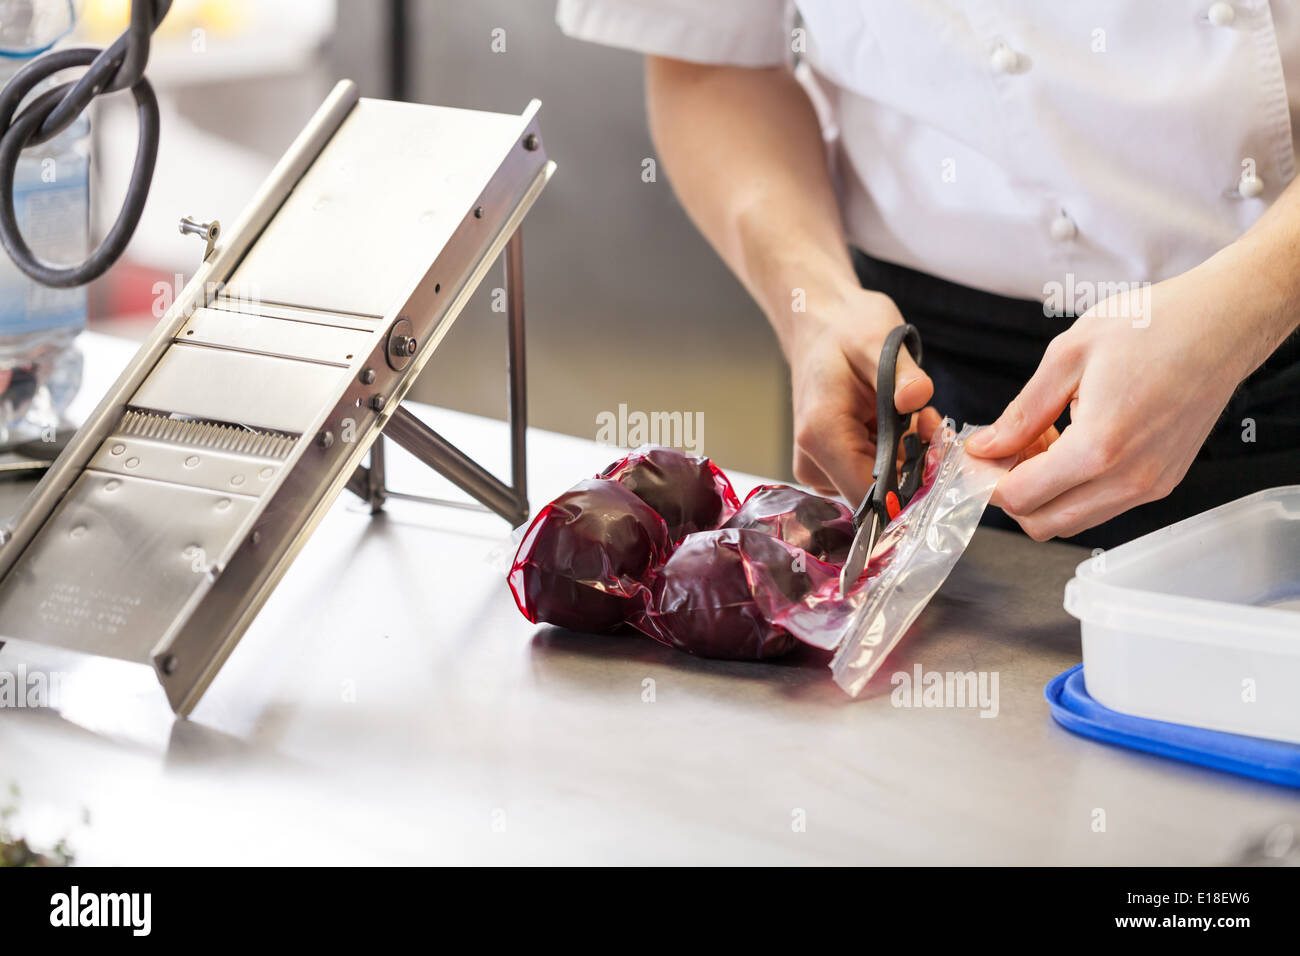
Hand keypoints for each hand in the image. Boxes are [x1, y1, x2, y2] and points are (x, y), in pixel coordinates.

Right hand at [786, 288, 938, 502]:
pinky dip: (895, 454)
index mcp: (822, 435)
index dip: (912, 490)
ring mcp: (820, 467)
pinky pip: (873, 475)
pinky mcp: (829, 465)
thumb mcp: (879, 340)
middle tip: (929, 422)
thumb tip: (917, 396)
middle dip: (915, 466)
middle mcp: (814, 461)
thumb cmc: (844, 329)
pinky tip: (899, 423)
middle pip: (880, 495)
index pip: (870, 497)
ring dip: (908, 458)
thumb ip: (901, 373)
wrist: (819, 324)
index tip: (939, 458)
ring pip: (881, 487)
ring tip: (915, 416)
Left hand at [967, 269, 1252, 539]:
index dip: (988, 481)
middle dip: (1012, 494)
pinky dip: (1075, 488)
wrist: (1222, 323)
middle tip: (1006, 450)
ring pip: (1073, 520)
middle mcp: (1129, 478)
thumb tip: (986, 446)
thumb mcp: (1068, 357)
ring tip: (1043, 440)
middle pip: (1043, 524)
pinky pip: (1103, 506)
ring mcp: (1150, 485)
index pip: (1021, 498)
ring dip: (1044, 493)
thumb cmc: (1155, 327)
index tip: (978, 458)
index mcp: (1099, 447)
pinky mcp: (1163, 482)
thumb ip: (1022, 412)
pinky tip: (1072, 443)